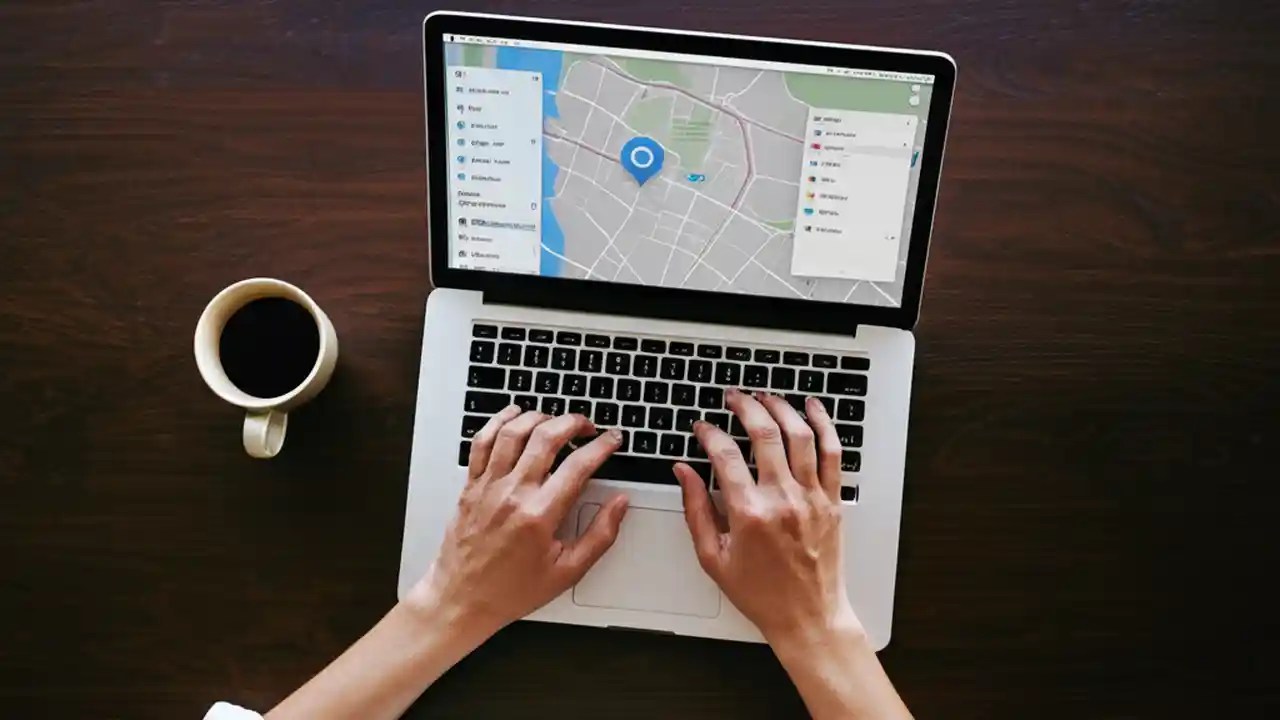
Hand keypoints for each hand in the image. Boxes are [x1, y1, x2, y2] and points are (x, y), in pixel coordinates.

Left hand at [408, 406, 628, 636]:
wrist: (461, 599)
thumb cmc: (512, 590)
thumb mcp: (567, 572)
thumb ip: (600, 535)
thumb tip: (620, 505)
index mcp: (540, 516)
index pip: (578, 466)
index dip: (602, 446)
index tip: (612, 439)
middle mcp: (512, 494)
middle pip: (546, 437)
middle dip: (573, 422)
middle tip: (587, 426)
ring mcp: (488, 486)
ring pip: (514, 432)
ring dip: (539, 417)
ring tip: (555, 420)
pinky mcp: (471, 485)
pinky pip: (482, 441)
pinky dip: (499, 421)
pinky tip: (513, 415)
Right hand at [674, 389, 861, 645]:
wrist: (808, 616)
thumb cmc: (761, 593)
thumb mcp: (712, 557)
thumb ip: (696, 510)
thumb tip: (683, 472)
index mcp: (749, 513)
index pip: (724, 455)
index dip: (709, 433)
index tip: (702, 427)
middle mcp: (782, 499)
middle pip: (764, 433)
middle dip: (745, 406)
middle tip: (733, 397)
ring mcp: (811, 497)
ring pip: (799, 435)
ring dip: (780, 407)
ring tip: (765, 395)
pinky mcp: (831, 500)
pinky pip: (832, 453)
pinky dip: (823, 424)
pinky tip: (811, 407)